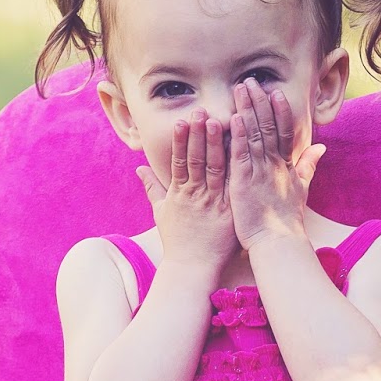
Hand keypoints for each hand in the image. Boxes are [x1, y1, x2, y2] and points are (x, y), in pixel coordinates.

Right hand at [137, 108, 238, 272]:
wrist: (192, 269)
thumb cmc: (177, 242)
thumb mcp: (161, 212)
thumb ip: (152, 188)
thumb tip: (139, 168)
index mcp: (179, 193)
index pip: (179, 161)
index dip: (180, 140)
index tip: (182, 121)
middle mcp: (195, 194)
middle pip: (196, 159)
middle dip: (197, 134)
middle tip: (200, 111)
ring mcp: (212, 203)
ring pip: (214, 168)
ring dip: (215, 144)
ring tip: (216, 122)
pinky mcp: (228, 212)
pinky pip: (233, 185)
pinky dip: (236, 167)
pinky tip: (241, 150)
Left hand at [227, 79, 326, 250]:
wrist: (279, 244)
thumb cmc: (287, 221)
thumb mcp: (301, 189)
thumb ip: (308, 166)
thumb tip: (320, 148)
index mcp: (286, 166)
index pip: (285, 132)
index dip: (280, 111)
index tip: (275, 91)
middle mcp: (275, 165)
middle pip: (268, 127)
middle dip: (260, 102)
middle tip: (250, 80)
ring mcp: (260, 172)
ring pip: (254, 135)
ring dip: (247, 110)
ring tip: (240, 88)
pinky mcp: (244, 182)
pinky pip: (241, 154)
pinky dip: (238, 135)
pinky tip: (234, 117)